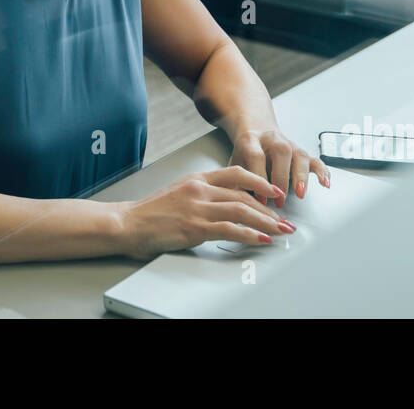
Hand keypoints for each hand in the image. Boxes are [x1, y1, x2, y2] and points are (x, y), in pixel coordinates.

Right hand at [118, 166, 294, 261]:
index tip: (274, 191)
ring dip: (266, 222)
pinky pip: (229, 230)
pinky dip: (249, 235)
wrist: (129, 223)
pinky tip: (261, 239)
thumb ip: (202, 194)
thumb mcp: (179, 193)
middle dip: (269, 209)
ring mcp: (197, 207)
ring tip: (280, 230)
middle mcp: (200, 189)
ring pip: (241, 211)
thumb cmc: (152, 212)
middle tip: (284, 219)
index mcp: (197, 179)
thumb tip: (226, 203)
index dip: (259, 182)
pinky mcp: (194, 227)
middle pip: (244, 195)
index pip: (236, 173)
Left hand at [229, 126, 329, 206]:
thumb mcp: (234, 162)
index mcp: (251, 140)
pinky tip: (325, 184)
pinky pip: (315, 160)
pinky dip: (322, 172)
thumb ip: (238, 179)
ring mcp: (289, 144)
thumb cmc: (244, 152)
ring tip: (300, 193)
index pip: (256, 156)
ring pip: (299, 155)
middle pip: (281, 153)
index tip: (261, 198)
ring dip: (301, 176)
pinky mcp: (301, 152)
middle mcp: (272, 139)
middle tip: (279, 200)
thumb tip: (241, 203)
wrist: (255, 130)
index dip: (259, 177)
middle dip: (281, 178)